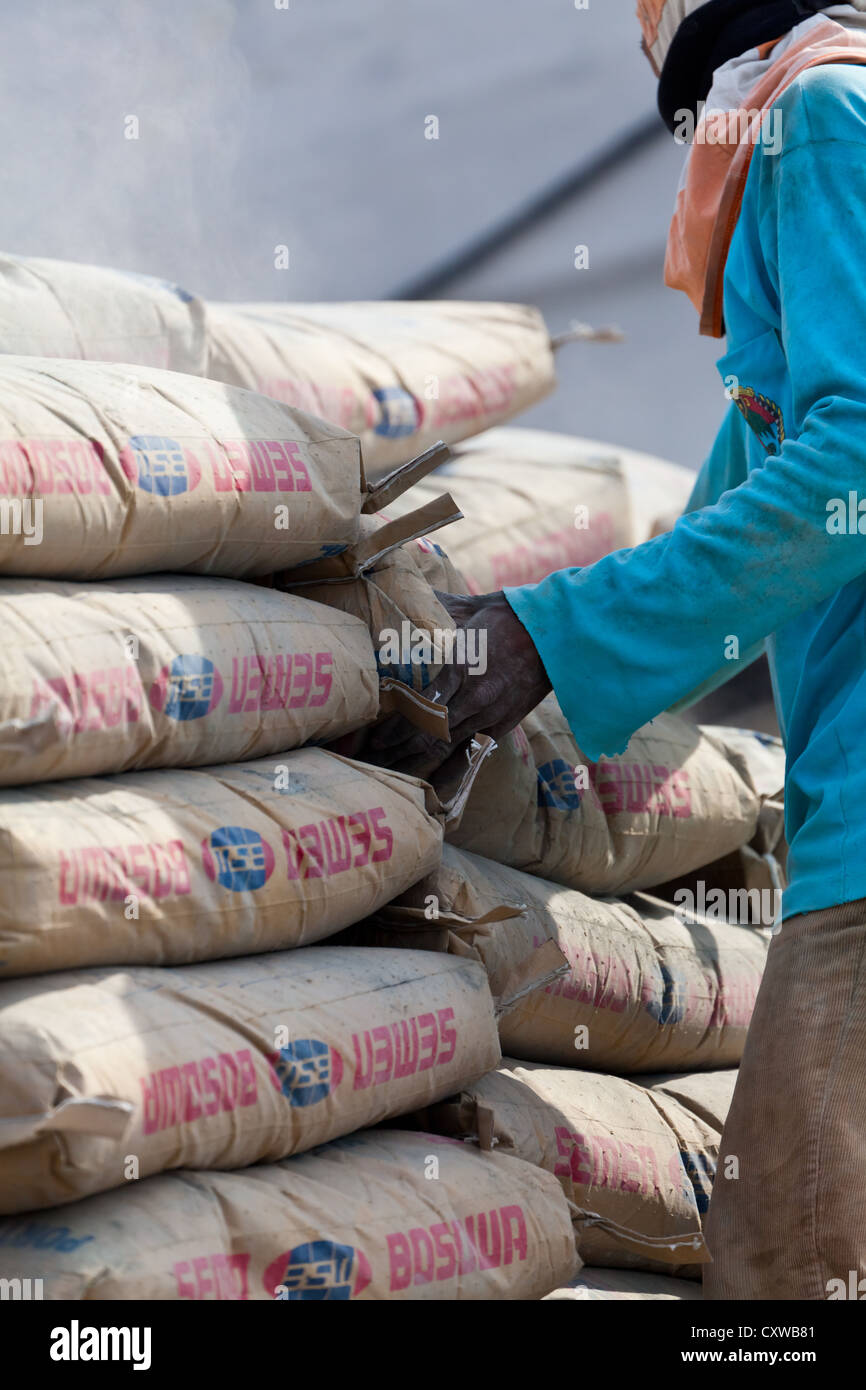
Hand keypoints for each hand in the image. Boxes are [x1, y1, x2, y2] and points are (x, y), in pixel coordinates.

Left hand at [367, 590, 550, 778]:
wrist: (557, 636)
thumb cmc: (508, 617)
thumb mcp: (468, 608)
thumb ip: (434, 606)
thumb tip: (403, 590)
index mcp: (461, 668)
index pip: (420, 707)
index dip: (395, 727)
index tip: (374, 736)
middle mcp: (474, 699)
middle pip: (428, 734)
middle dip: (397, 750)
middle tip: (372, 759)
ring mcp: (489, 716)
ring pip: (446, 747)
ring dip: (416, 761)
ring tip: (390, 770)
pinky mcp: (502, 726)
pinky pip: (472, 753)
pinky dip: (450, 770)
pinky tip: (431, 783)